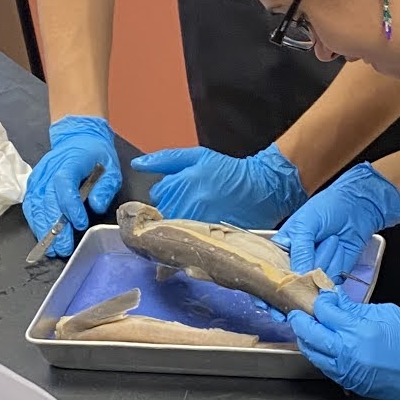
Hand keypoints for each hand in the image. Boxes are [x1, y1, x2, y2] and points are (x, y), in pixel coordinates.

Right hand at [23, 116, 120, 256]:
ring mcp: (38, 177)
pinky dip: (35, 222)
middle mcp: (49, 169)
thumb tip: (96, 206)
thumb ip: (106, 186)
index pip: (64, 183)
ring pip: (35, 204)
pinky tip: (42, 237)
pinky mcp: (33, 184)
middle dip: (54, 227)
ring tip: (52, 248)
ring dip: (41, 228)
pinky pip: (30, 205)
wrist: (78, 137)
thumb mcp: (111, 167)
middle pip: (47, 199)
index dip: (70, 205)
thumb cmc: (96, 155)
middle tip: (63, 248)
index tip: (80, 224)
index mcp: (70, 161)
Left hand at [131, 142, 305, 228]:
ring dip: (178, 226)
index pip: (157, 194)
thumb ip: (166, 159)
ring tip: (200, 216)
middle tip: (193, 204)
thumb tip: (137, 164)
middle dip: (171, 209)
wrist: (261, 188)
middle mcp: (183, 207)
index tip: (182, 191)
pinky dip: (188, 240)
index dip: (168, 192)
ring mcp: (193, 226)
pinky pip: (184, 243)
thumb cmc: (229, 171)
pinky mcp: (205, 240)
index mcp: (178, 185)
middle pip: (160, 214)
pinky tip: (200, 231)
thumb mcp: (197, 157)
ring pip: (171, 230)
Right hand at [275, 163, 399, 281]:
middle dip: (312, 260)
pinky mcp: (333, 274)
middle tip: (320, 239)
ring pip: (316, 280)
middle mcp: (298, 261)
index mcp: (283, 248)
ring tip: (332, 238)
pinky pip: (332, 280)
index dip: (285, 273)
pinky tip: (340, 248)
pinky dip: (339, 264)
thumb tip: (300, 276)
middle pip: (298, 278)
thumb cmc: (327, 207)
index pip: (277, 270)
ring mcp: (316, 269)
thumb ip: (300, 251)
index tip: (296, 264)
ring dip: (328, 258)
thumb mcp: (305, 224)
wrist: (357, 206)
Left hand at [288, 292, 399, 399]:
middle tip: (300, 313)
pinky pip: (327, 369)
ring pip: (314, 355)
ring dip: (308, 341)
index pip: (326, 313)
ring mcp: (349, 372)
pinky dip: (321, 356)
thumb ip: (356, 309)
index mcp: (360, 330)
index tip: (322, 298)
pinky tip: (323, 347)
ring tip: (309, 329)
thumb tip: (335, 303)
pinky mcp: (352, 384)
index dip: (320, 302)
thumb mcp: (387, 313)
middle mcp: (350, 353)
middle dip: (302, 322)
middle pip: (311, 335)